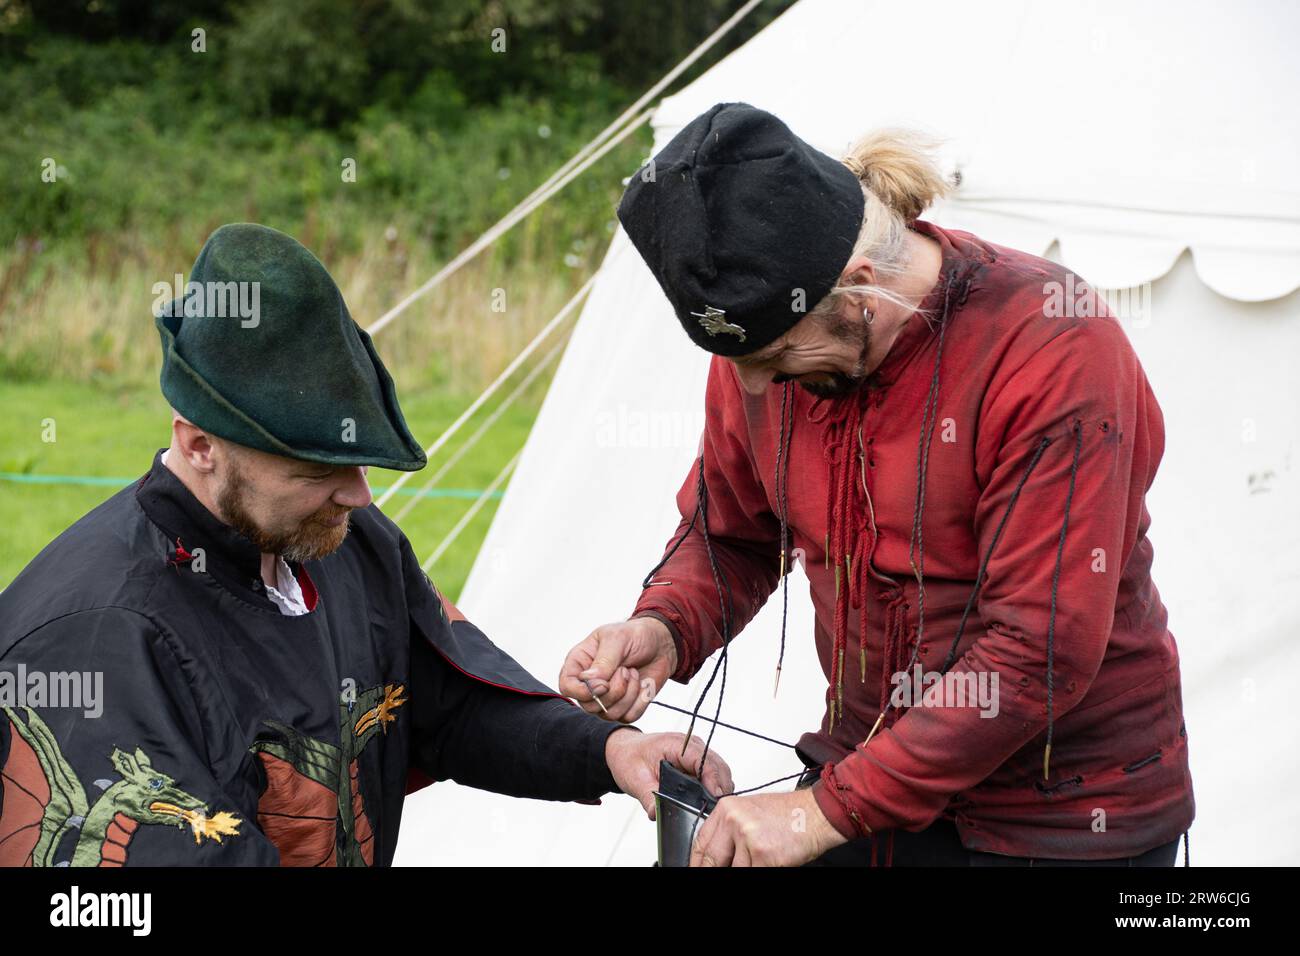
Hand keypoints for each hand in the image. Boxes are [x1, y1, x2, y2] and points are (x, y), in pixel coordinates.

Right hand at [559, 617, 677, 721]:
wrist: (661, 643)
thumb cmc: (635, 635)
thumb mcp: (617, 639)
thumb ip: (603, 661)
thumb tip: (590, 681)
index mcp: (580, 663)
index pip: (566, 687)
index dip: (582, 692)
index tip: (603, 685)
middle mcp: (589, 684)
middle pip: (589, 706)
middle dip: (613, 691)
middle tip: (625, 669)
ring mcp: (606, 698)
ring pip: (609, 714)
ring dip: (628, 694)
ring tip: (632, 673)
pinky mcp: (625, 707)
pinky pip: (628, 716)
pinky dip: (639, 701)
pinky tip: (641, 684)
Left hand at [604, 730, 733, 818]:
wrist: (624, 750)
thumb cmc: (629, 758)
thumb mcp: (635, 780)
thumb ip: (648, 798)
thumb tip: (656, 813)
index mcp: (675, 744)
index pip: (702, 760)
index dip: (712, 779)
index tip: (715, 798)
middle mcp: (690, 744)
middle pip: (717, 764)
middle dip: (720, 786)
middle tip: (716, 809)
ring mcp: (695, 750)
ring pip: (719, 768)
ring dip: (720, 786)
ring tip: (714, 807)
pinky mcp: (696, 758)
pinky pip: (713, 770)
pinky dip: (716, 784)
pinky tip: (709, 799)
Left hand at [689, 788, 847, 866]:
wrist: (815, 814)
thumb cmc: (787, 814)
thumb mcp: (749, 813)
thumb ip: (728, 832)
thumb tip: (713, 856)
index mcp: (726, 809)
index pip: (700, 843)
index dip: (697, 863)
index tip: (697, 869)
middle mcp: (734, 821)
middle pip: (712, 860)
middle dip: (712, 871)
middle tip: (716, 873)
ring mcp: (748, 838)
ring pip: (734, 870)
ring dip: (744, 869)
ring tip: (755, 861)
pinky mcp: (764, 855)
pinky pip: (752, 874)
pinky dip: (758, 872)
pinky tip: (766, 864)